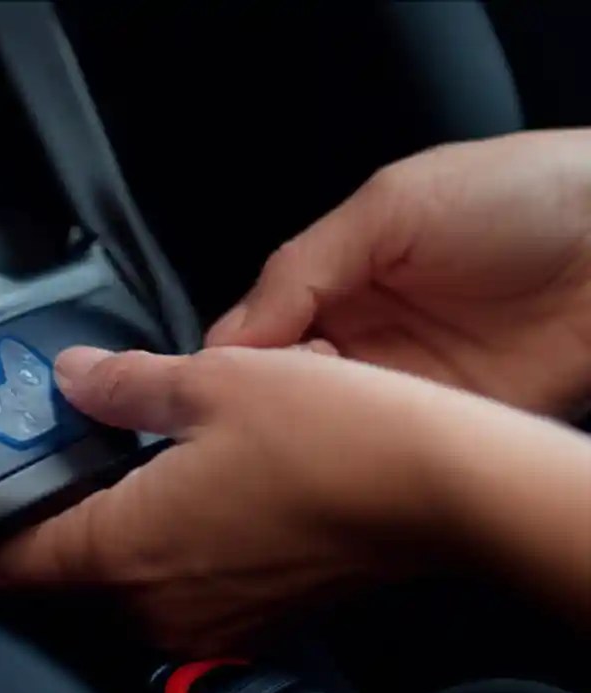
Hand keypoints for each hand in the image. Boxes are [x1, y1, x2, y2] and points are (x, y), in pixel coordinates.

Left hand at [0, 345, 590, 655]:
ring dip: (117, 535)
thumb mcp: (211, 382)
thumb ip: (122, 384)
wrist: (439, 488)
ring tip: (133, 470)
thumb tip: (73, 377)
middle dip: (55, 524)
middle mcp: (159, 601)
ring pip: (126, 584)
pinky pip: (181, 588)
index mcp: (127, 548)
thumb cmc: (330, 435)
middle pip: (68, 575)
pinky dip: (170, 550)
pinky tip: (196, 496)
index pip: (17, 564)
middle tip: (62, 461)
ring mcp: (208, 617)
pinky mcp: (254, 615)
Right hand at [207, 130, 590, 417]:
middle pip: (280, 388)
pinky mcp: (450, 425)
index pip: (250, 335)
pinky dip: (366, 454)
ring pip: (326, 426)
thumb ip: (301, 267)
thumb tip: (225, 339)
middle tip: (272, 403)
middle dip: (265, 402)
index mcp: (331, 280)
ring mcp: (403, 385)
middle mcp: (358, 337)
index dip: (230, 362)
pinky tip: (357, 445)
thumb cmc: (518, 195)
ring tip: (316, 421)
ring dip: (312, 430)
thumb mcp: (389, 206)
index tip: (219, 384)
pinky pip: (389, 449)